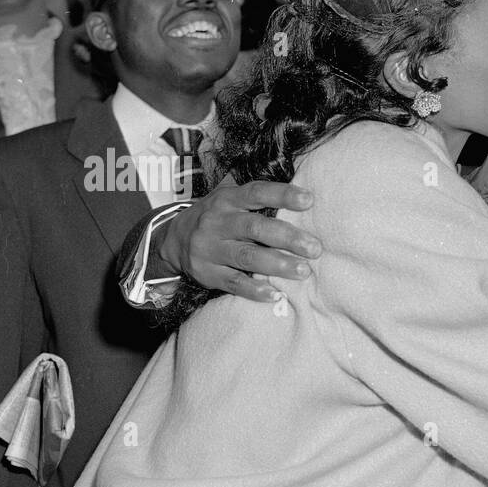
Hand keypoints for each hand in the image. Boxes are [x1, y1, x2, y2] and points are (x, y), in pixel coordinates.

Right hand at [161, 179, 322, 301]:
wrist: (173, 240)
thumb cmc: (217, 218)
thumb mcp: (229, 200)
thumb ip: (259, 199)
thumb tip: (306, 197)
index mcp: (227, 200)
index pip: (256, 193)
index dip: (282, 195)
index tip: (309, 200)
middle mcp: (217, 222)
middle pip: (255, 228)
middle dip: (288, 238)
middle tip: (314, 248)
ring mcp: (210, 249)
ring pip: (247, 256)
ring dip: (277, 264)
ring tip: (303, 271)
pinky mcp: (207, 273)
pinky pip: (233, 283)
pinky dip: (255, 289)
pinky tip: (275, 294)